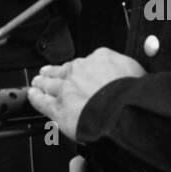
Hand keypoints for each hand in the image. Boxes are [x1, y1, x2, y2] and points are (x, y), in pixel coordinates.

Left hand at [27, 47, 144, 141]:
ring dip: (43, 81)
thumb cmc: (133, 95)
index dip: (84, 68)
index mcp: (101, 58)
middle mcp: (80, 70)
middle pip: (65, 69)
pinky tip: (32, 95)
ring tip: (38, 81)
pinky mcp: (58, 107)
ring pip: (50, 82)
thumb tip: (133, 73)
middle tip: (48, 71)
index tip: (83, 71)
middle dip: (56, 71)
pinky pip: (42, 101)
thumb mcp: (138, 72)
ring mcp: (67, 88)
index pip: (89, 61)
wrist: (122, 113)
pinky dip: (35, 97)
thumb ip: (129, 70)